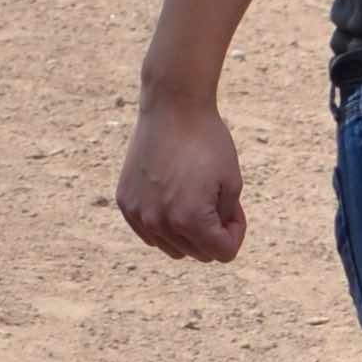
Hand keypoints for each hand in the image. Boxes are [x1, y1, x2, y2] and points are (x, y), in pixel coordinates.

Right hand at [119, 90, 247, 262]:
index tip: (232, 204)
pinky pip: (149, 232)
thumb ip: (225, 221)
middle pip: (198, 254)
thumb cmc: (208, 142)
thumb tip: (209, 244)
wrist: (172, 107)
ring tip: (191, 196)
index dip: (235, 230)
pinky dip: (163, 222)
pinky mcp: (125, 202)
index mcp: (190, 220)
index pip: (224, 253)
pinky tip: (170, 194)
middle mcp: (160, 223)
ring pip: (172, 247)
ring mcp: (138, 214)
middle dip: (212, 231)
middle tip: (213, 195)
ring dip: (187, 231)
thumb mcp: (232, 184)